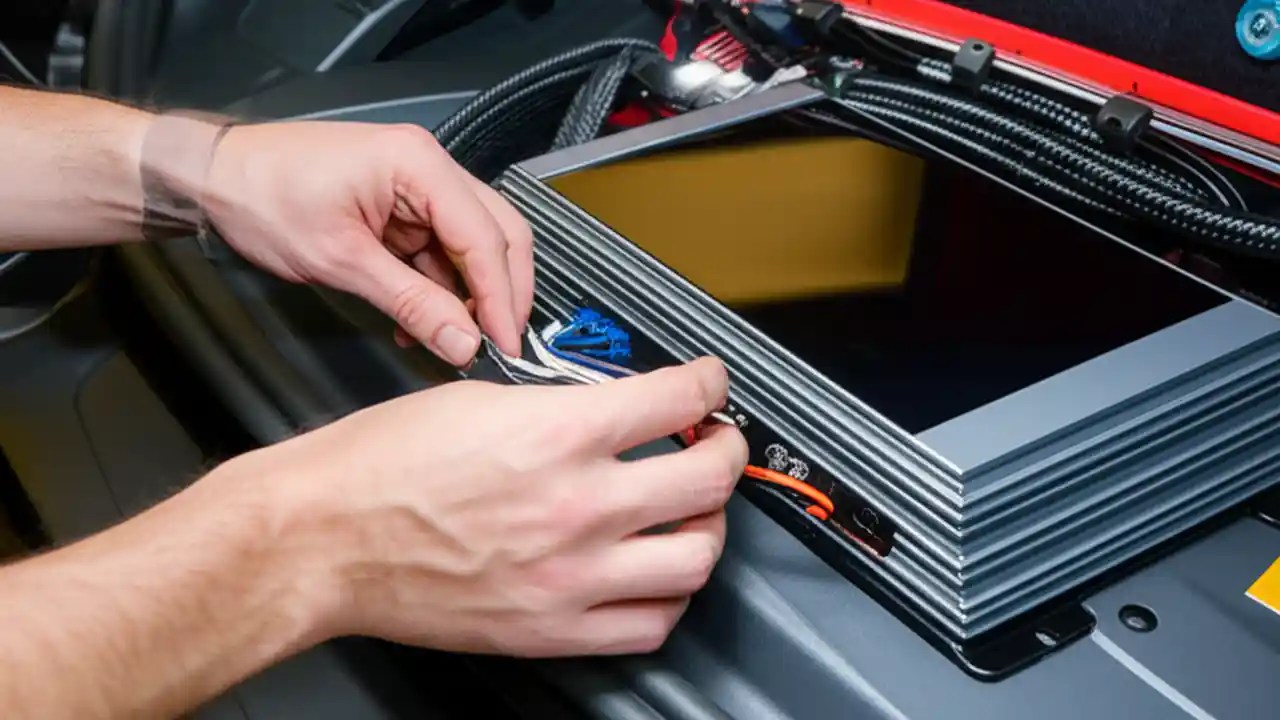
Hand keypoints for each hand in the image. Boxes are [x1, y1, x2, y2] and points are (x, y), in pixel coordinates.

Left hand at [202, 121, 532, 363]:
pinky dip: (439, 291)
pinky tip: (422, 324)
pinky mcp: (402, 208)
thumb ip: (411, 303)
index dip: (501, 297)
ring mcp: (417, 187)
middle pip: (497, 234)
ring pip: (473, 247)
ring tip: (452, 341)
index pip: (486, 237)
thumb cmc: (263, 197)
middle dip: (501, 294)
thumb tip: (464, 342)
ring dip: (468, 297)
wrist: (213, 177)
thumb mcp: (341, 260)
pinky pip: (440, 253)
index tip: (506, 345)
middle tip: (498, 346)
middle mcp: (429, 168)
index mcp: (419, 164)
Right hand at [226, 358, 746, 656]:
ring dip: (705, 528)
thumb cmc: (377, 467)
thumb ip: (561, 406)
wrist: (320, 539)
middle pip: (708, 478)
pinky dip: (665, 596)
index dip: (709, 384)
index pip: (679, 399)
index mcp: (556, 434)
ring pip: (696, 557)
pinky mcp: (551, 628)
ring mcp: (570, 574)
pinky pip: (649, 622)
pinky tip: (650, 573)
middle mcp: (576, 505)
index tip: (708, 386)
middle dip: (725, 450)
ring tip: (689, 513)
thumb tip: (615, 409)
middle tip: (713, 444)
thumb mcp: (477, 399)